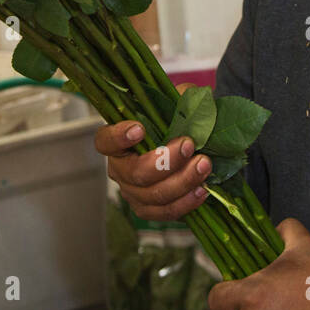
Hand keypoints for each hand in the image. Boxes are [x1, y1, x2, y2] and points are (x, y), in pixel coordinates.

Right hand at [93, 83, 210, 221]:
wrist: (188, 150)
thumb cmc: (174, 125)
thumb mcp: (175, 105)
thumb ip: (179, 98)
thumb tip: (191, 97)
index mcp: (117, 142)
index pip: (105, 140)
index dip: (118, 137)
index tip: (139, 129)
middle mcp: (120, 170)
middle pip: (136, 172)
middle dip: (165, 161)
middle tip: (188, 144)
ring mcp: (133, 193)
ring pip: (154, 195)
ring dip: (182, 181)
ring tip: (204, 165)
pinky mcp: (150, 210)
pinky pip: (166, 212)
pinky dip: (186, 202)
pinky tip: (202, 189)